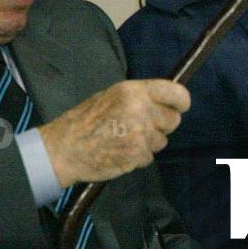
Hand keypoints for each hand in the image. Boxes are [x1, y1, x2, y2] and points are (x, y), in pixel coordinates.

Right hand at [39, 79, 189, 186]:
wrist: (65, 147)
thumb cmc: (86, 120)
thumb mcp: (112, 96)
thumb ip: (139, 97)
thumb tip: (164, 102)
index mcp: (134, 91)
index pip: (176, 93)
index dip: (181, 102)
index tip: (179, 108)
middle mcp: (141, 109)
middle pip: (173, 120)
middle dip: (161, 126)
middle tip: (140, 127)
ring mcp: (140, 133)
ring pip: (162, 140)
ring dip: (148, 143)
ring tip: (124, 139)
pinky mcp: (137, 154)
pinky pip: (149, 156)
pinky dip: (138, 157)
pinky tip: (120, 151)